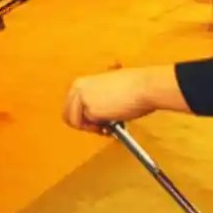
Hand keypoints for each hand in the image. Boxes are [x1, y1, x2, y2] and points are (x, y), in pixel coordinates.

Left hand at [63, 65, 187, 131]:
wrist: (144, 87)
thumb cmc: (134, 87)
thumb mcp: (107, 89)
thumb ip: (96, 99)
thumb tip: (93, 117)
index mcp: (80, 83)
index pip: (70, 107)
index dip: (82, 118)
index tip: (96, 122)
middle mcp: (77, 89)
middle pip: (67, 116)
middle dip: (84, 125)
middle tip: (101, 128)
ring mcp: (82, 99)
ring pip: (77, 124)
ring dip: (92, 129)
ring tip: (109, 126)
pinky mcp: (91, 110)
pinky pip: (92, 126)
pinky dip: (102, 129)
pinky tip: (115, 124)